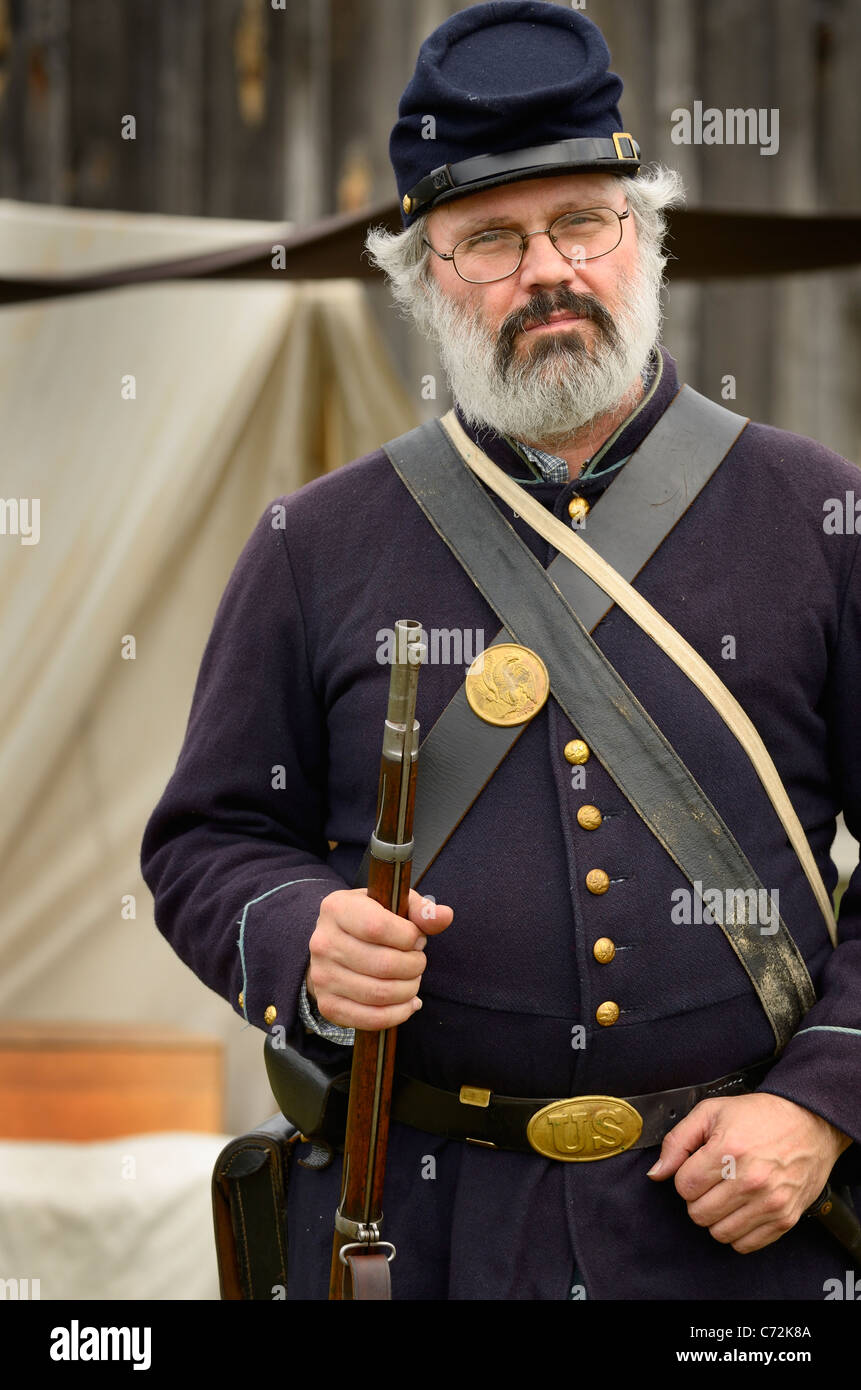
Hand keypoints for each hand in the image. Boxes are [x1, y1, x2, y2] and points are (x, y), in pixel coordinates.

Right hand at [306, 887, 452, 1029]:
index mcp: (337, 908)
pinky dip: (399, 1014)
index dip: (408, 937)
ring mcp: (322, 976)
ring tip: (413, 979)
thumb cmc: (371, 920)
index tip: (417, 939)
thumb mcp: (393, 905)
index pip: (377, 927)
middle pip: (383, 964)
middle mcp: (323, 942)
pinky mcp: (328, 1005)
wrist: (336, 947)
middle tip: (418, 961)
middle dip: (414, 965)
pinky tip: (409, 1003)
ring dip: (409, 989)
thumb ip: (421, 910)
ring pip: (380, 993)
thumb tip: (444, 916)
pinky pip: (371, 1019)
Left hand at [646, 1092, 851, 1252]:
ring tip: (727, 1194)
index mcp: (729, 1150)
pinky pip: (745, 1244)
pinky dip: (738, 1231)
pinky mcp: (785, 1219)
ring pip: (719, 1233)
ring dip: (717, 1216)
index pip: (684, 1186)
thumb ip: (678, 1141)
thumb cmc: (759, 1116)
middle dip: (698, 1198)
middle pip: (698, 1214)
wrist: (810, 1123)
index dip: (686, 1177)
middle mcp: (751, 1180)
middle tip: (712, 1181)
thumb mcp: (711, 1112)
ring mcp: (770, 1202)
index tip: (698, 1167)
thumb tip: (657, 1172)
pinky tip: (742, 1209)